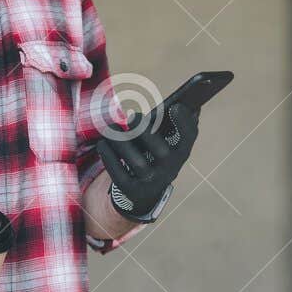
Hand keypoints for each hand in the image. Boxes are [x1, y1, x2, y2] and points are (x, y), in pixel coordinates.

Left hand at [96, 100, 199, 218]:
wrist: (145, 188)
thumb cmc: (152, 151)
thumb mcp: (163, 139)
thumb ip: (168, 122)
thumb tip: (181, 101)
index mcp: (181, 152)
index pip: (189, 138)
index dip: (185, 123)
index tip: (175, 107)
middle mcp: (170, 170)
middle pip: (162, 152)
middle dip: (146, 132)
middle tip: (132, 117)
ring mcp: (151, 182)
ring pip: (137, 163)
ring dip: (122, 142)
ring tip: (110, 127)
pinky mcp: (132, 190)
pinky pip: (119, 175)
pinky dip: (109, 157)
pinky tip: (102, 143)